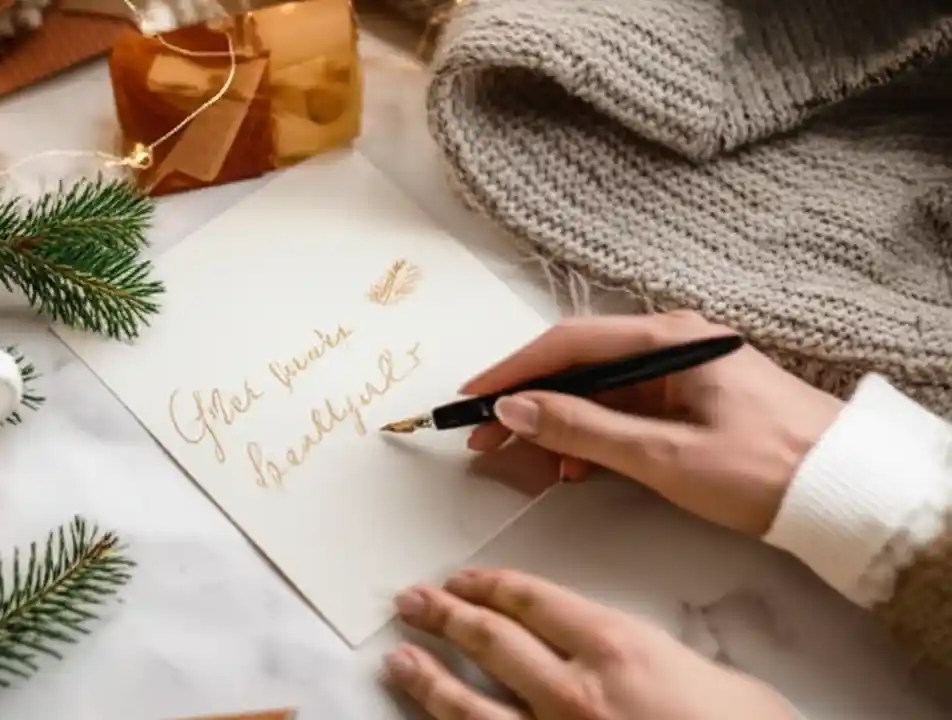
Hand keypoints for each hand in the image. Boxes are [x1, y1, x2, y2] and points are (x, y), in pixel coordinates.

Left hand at [385, 569, 797, 719]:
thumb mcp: (712, 674)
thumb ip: (655, 654)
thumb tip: (626, 652)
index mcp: (615, 648)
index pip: (532, 601)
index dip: (489, 585)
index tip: (463, 578)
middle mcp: (574, 692)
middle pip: (491, 641)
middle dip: (444, 617)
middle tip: (413, 601)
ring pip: (471, 707)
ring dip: (429, 679)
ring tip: (398, 660)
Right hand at [464, 311, 843, 534]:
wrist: (843, 490)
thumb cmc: (766, 468)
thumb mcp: (664, 455)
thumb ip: (583, 429)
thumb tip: (515, 411)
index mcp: (669, 339)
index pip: (567, 345)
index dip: (512, 372)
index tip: (470, 400)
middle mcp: (672, 343)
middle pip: (577, 366)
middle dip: (525, 404)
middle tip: (481, 441)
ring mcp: (681, 372)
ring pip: (596, 392)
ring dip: (555, 426)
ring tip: (521, 464)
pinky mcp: (690, 400)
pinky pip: (623, 410)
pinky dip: (591, 437)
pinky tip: (573, 466)